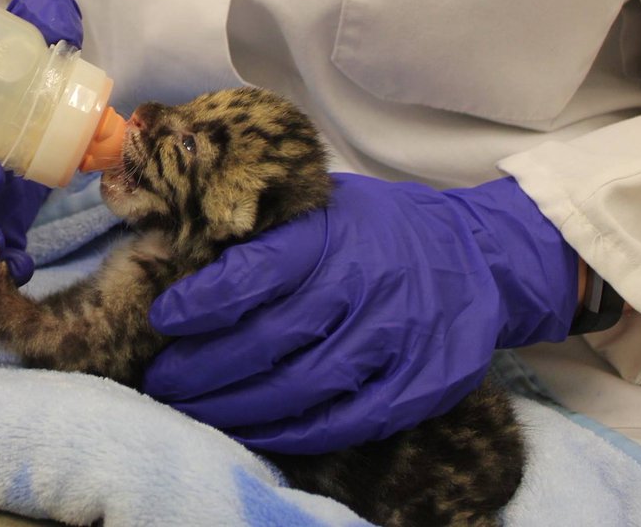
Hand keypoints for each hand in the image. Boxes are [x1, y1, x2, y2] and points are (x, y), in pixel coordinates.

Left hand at [142, 173, 577, 453]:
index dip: (202, 301)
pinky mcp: (419, 384)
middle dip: (205, 367)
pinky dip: (293, 432)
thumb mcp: (327, 208)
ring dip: (238, 407)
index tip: (164, 318)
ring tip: (195, 409)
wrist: (476, 257)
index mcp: (332, 234)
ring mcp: (395, 338)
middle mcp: (364, 284)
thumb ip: (272, 235)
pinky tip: (256, 429)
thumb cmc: (378, 232)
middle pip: (269, 339)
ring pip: (302, 387)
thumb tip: (187, 258)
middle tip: (163, 380)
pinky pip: (346, 420)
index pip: (254, 273)